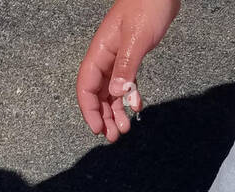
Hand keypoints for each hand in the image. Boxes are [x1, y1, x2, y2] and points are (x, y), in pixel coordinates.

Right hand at [77, 0, 179, 141]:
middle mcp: (106, 57)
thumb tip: (115, 93)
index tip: (98, 128)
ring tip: (124, 129)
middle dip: (103, 116)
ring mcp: (117, 58)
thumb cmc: (148, 5)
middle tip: (113, 137)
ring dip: (115, 111)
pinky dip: (129, 97)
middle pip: (97, 93)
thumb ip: (126, 66)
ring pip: (111, 91)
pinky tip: (136, 107)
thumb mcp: (137, 38)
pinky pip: (125, 83)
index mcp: (101, 52)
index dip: (89, 110)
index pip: (86, 86)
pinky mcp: (130, 57)